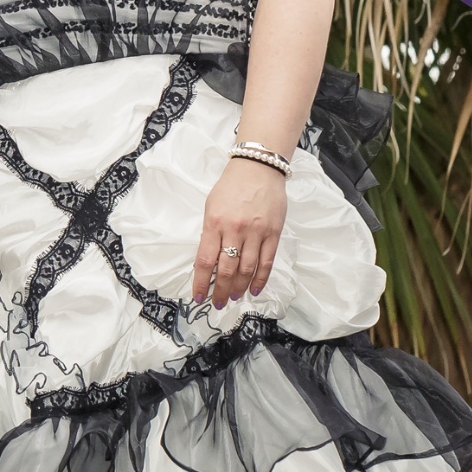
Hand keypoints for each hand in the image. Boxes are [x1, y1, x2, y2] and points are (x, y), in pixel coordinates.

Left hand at [194, 159, 287, 306]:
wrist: (258, 168)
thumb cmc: (232, 187)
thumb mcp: (211, 206)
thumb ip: (210, 232)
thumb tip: (208, 260)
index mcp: (214, 223)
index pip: (205, 260)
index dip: (201, 283)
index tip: (198, 296)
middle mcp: (235, 230)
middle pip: (226, 270)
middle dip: (221, 291)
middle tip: (217, 303)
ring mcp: (256, 232)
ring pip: (247, 269)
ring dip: (239, 288)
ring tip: (234, 297)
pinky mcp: (273, 233)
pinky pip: (266, 262)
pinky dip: (260, 279)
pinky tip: (254, 289)